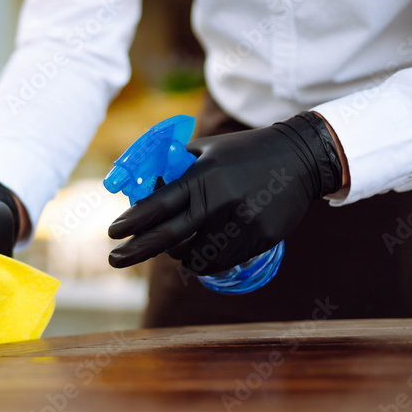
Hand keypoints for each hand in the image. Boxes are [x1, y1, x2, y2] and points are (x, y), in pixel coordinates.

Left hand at [108, 112, 343, 273]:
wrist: (299, 159)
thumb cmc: (242, 154)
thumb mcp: (206, 150)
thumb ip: (174, 169)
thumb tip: (137, 189)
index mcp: (202, 176)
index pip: (158, 205)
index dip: (132, 221)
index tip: (112, 233)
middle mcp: (219, 201)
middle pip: (168, 237)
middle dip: (136, 251)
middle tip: (114, 259)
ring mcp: (240, 223)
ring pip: (193, 255)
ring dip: (177, 254)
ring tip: (176, 246)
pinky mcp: (259, 239)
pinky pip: (220, 261)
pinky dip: (203, 260)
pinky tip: (200, 251)